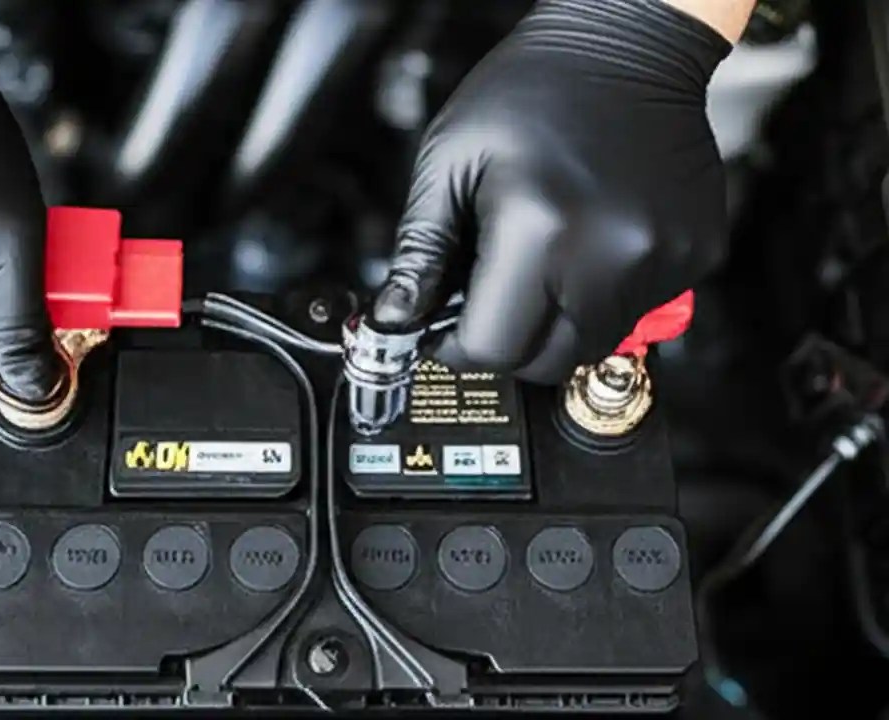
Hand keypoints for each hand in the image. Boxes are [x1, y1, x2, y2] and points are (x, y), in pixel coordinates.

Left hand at [372, 0, 732, 382]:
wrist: (627, 43)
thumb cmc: (533, 90)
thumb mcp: (449, 163)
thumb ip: (420, 252)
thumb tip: (397, 318)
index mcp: (539, 230)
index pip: (492, 348)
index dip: (459, 345)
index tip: (449, 326)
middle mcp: (609, 254)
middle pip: (547, 362)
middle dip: (509, 342)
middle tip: (492, 297)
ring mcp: (660, 259)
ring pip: (594, 343)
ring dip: (559, 321)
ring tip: (544, 259)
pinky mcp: (693, 254)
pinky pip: (638, 310)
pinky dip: (604, 295)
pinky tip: (589, 242)